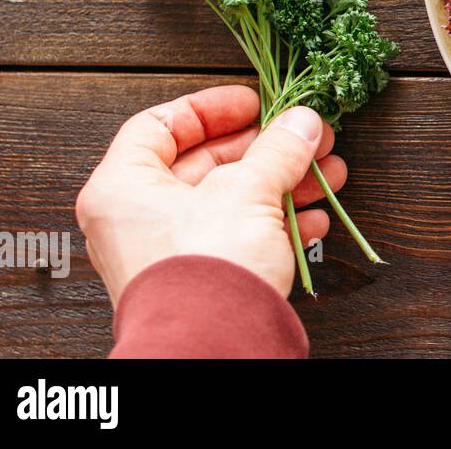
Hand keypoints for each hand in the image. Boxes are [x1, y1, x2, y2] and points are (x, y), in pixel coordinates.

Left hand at [76, 86, 346, 303]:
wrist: (212, 347)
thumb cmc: (206, 265)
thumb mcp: (247, 191)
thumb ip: (277, 149)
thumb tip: (303, 122)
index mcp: (123, 187)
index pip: (159, 126)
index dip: (211, 108)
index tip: (254, 103)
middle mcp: (138, 220)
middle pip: (205, 165)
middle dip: (265, 149)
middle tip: (304, 136)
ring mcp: (169, 253)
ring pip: (230, 203)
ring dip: (282, 184)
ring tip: (326, 172)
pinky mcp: (201, 282)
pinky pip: (240, 240)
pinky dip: (277, 226)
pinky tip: (312, 219)